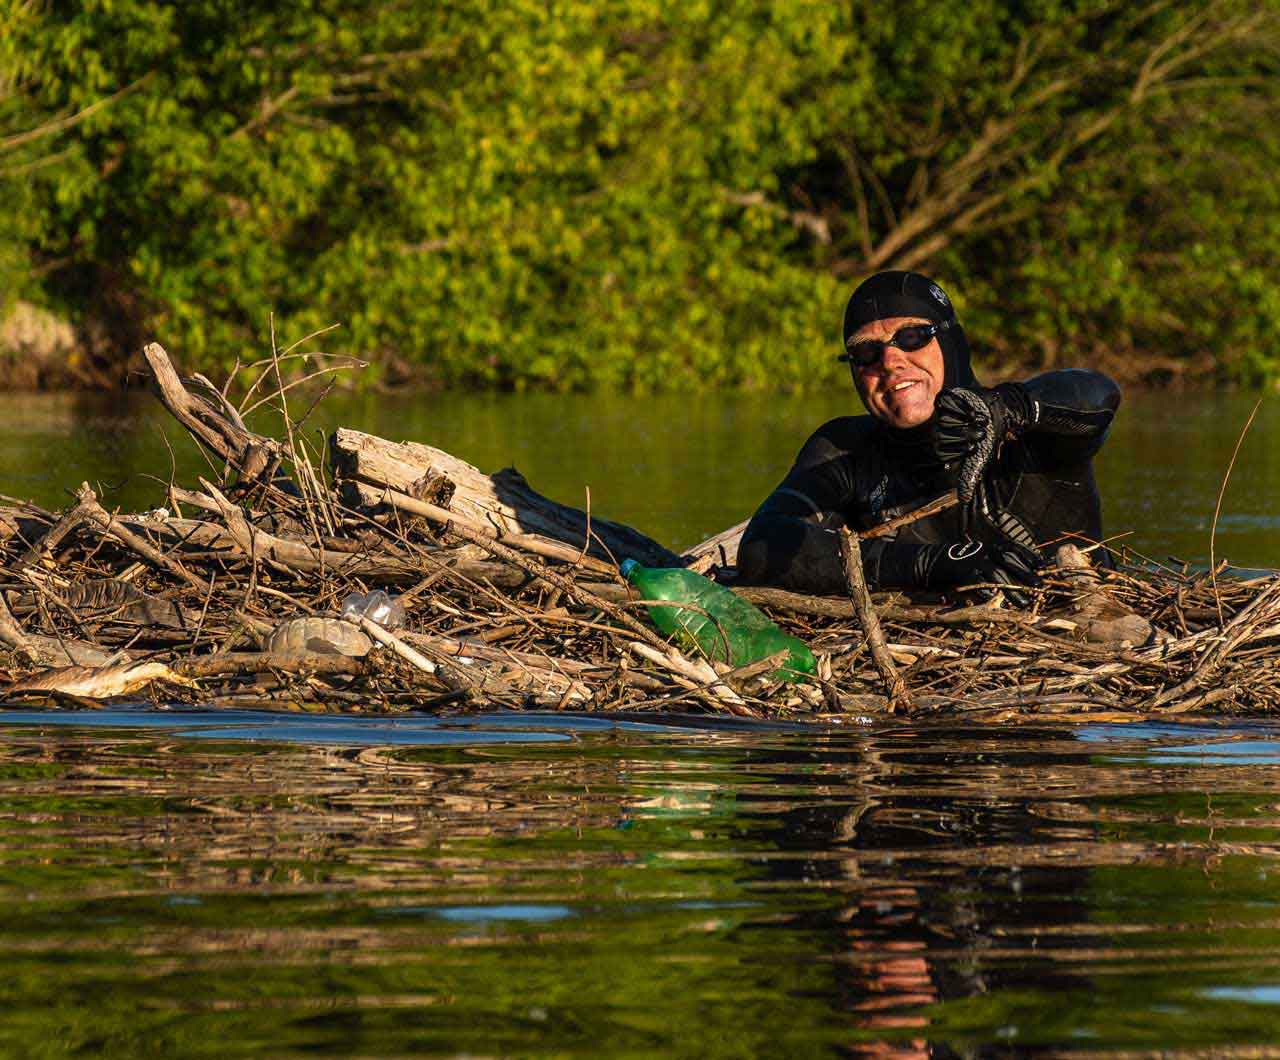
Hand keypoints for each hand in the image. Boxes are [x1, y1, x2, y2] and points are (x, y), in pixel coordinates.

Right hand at [921, 537, 1043, 605]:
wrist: (931, 562)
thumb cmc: (959, 565)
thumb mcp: (978, 560)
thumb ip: (995, 565)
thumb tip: (1019, 576)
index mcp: (989, 548)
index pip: (1013, 549)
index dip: (1028, 556)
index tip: (1042, 565)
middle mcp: (983, 552)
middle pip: (1008, 561)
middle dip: (1025, 573)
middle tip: (1039, 586)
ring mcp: (972, 561)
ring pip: (996, 575)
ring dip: (1011, 590)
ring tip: (1024, 603)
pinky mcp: (961, 572)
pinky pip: (977, 582)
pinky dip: (987, 591)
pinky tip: (996, 598)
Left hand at [933, 384, 1033, 505]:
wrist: (999, 412)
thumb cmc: (988, 438)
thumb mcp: (979, 459)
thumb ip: (970, 476)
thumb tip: (964, 499)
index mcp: (942, 445)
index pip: (941, 450)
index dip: (961, 448)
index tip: (976, 445)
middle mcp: (938, 429)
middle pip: (941, 433)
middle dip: (965, 434)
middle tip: (980, 431)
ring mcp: (940, 413)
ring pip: (943, 418)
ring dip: (964, 420)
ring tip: (978, 419)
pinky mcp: (946, 397)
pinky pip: (944, 401)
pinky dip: (959, 405)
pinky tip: (972, 409)